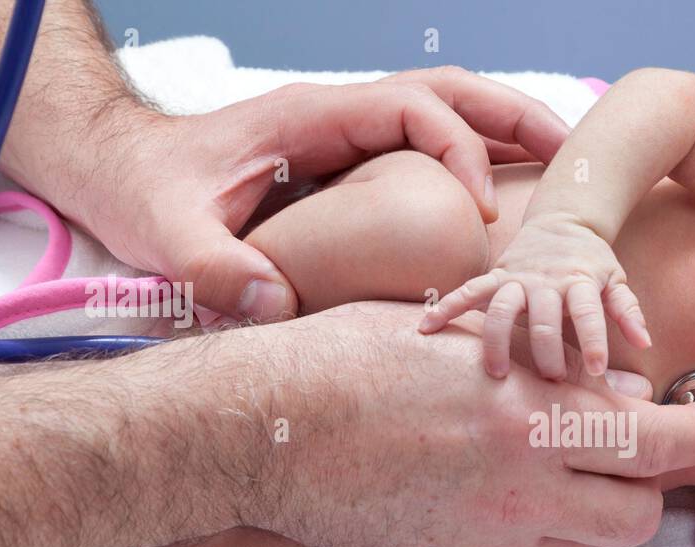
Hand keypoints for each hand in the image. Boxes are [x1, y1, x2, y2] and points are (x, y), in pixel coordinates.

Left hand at [62, 67, 571, 321]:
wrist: (118, 166)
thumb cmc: (143, 191)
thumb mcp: (167, 233)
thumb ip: (214, 269)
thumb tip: (276, 305)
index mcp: (312, 119)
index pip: (416, 110)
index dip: (460, 152)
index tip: (479, 214)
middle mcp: (340, 115)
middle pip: (452, 92)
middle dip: (516, 119)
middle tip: (576, 156)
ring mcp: (348, 132)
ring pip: (448, 111)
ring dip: (507, 132)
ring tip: (565, 169)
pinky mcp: (349, 157)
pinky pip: (428, 144)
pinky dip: (477, 157)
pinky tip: (508, 195)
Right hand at [235, 302, 694, 546]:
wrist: (261, 425)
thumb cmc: (354, 356)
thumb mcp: (464, 340)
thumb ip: (554, 373)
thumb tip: (624, 398)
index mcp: (532, 414)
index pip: (660, 444)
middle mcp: (520, 484)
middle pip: (639, 518)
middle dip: (648, 489)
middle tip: (632, 459)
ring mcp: (484, 535)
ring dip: (594, 514)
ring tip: (559, 473)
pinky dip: (528, 530)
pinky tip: (487, 492)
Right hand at [418, 213, 650, 378]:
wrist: (564, 220)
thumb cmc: (593, 262)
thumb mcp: (617, 281)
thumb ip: (628, 313)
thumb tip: (645, 343)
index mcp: (579, 281)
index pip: (587, 313)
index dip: (593, 341)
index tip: (596, 372)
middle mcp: (545, 280)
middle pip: (542, 319)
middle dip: (545, 353)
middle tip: (550, 385)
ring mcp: (517, 278)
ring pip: (501, 308)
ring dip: (497, 341)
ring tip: (497, 374)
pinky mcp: (495, 277)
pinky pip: (468, 292)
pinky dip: (447, 307)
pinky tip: (427, 328)